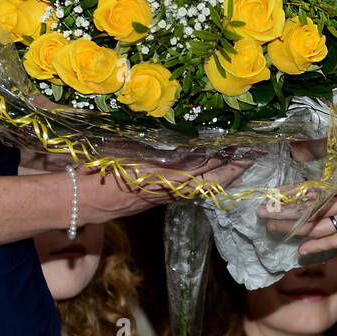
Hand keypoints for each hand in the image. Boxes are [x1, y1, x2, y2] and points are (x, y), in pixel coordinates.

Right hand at [73, 150, 253, 224]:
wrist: (81, 200)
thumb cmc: (101, 170)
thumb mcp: (128, 151)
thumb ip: (156, 144)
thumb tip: (183, 135)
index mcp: (168, 176)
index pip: (208, 166)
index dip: (230, 157)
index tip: (248, 144)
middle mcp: (172, 188)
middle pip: (214, 181)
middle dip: (236, 168)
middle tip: (255, 154)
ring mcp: (167, 195)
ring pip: (204, 187)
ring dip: (223, 175)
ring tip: (240, 160)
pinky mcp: (160, 198)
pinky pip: (191, 189)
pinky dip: (206, 180)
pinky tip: (210, 172)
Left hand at [261, 140, 336, 254]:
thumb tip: (334, 118)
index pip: (310, 190)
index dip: (288, 195)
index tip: (270, 196)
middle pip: (307, 213)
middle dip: (282, 215)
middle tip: (260, 216)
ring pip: (317, 229)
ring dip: (294, 231)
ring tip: (272, 231)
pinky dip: (318, 247)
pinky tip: (302, 251)